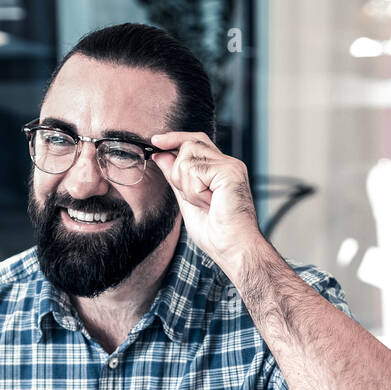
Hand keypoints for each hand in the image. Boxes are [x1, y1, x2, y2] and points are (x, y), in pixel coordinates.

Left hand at [150, 131, 262, 271]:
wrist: (234, 250)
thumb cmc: (218, 235)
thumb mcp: (187, 201)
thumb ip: (176, 177)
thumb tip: (160, 155)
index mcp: (221, 170)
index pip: (196, 141)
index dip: (175, 139)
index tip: (156, 142)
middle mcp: (228, 164)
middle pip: (190, 144)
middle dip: (179, 171)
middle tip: (192, 198)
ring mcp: (231, 166)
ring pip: (188, 158)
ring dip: (187, 186)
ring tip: (205, 203)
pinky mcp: (230, 171)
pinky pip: (195, 170)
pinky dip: (194, 191)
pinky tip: (209, 203)